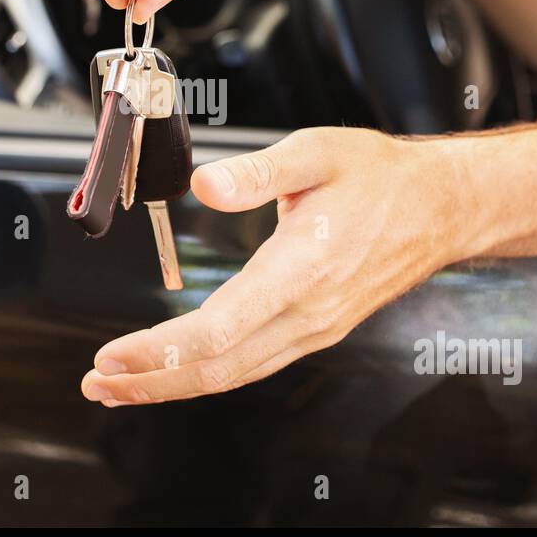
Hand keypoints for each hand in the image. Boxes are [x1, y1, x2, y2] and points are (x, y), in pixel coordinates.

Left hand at [79, 128, 477, 404]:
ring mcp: (314, 328)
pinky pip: (253, 364)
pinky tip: (178, 369)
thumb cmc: (381, 177)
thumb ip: (257, 170)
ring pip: (234, 374)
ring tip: (121, 384)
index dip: (161, 351)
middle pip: (218, 368)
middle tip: (96, 384)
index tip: (113, 357)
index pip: (220, 330)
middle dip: (151, 382)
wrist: (440, 208)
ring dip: (173, 385)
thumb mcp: (318, 152)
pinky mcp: (316, 329)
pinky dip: (207, 374)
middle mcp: (307, 312)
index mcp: (302, 270)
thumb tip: (204, 185)